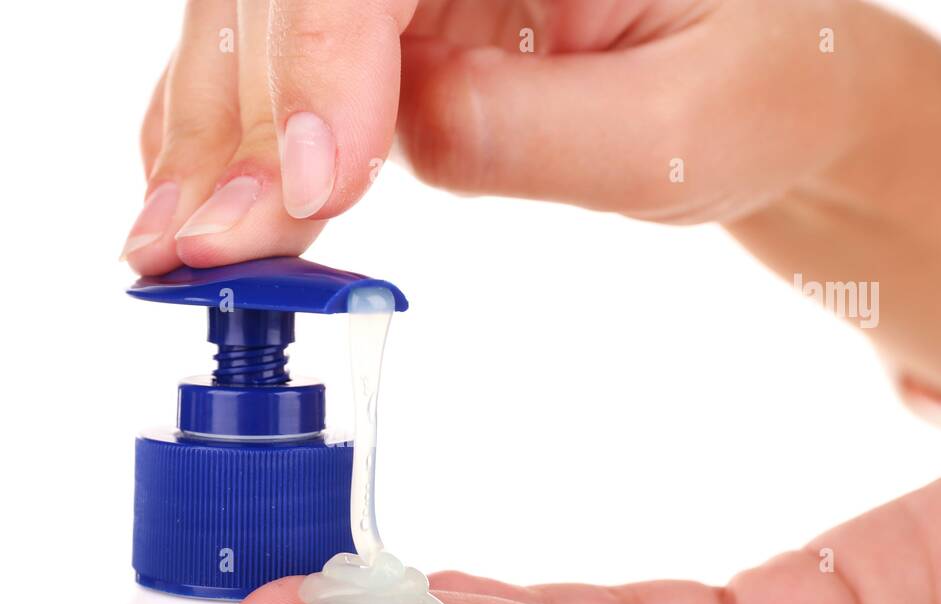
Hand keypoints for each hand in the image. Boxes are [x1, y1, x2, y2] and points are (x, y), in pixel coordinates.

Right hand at [121, 0, 869, 271]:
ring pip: (253, 19)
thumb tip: (398, 143)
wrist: (769, 85)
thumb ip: (539, 135)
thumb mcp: (686, 129)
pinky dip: (221, 136)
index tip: (320, 190)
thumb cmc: (758, 90)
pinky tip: (192, 202)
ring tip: (170, 245)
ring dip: (205, 135)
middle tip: (204, 244)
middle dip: (241, 115)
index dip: (323, 58)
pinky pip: (273, 60)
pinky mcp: (381, 18)